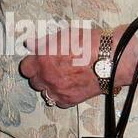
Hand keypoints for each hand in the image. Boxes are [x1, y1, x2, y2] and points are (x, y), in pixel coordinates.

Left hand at [18, 20, 137, 107]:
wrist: (111, 59)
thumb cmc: (90, 43)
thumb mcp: (64, 35)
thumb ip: (44, 42)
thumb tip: (29, 44)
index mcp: (43, 59)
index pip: (25, 67)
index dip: (32, 63)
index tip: (38, 60)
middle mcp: (48, 77)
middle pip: (34, 81)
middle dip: (40, 75)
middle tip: (51, 68)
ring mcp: (59, 90)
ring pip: (44, 92)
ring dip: (49, 86)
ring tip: (60, 78)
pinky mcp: (71, 100)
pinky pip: (58, 102)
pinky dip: (60, 96)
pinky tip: (67, 87)